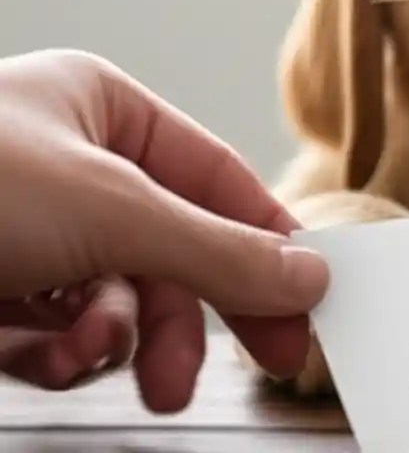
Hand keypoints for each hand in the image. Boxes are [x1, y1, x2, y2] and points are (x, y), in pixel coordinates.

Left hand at [0, 49, 328, 411]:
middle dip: (195, 312)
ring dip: (123, 340)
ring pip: (117, 299)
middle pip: (173, 249)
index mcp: (102, 112)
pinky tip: (55, 357)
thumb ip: (220, 251)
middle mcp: (66, 169)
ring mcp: (21, 234)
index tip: (308, 304)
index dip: (268, 243)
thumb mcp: (113, 211)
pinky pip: (55, 333)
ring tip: (114, 367)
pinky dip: (63, 354)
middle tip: (257, 364)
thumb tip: (310, 276)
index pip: (218, 180)